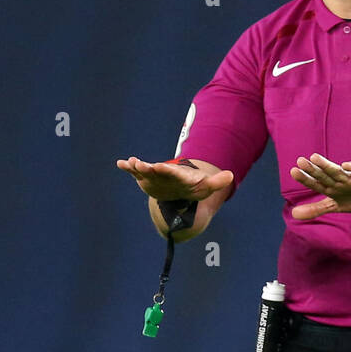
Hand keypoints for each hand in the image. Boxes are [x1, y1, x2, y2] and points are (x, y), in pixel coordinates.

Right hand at [116, 156, 233, 235]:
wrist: (181, 188)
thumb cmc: (193, 187)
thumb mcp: (206, 187)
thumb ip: (217, 182)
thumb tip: (231, 175)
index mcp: (178, 176)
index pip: (173, 174)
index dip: (168, 171)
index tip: (160, 167)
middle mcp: (164, 173)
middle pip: (156, 170)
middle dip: (148, 167)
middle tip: (139, 164)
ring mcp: (154, 174)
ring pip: (143, 170)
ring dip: (136, 166)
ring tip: (129, 162)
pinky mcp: (145, 178)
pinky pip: (135, 172)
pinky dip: (127, 167)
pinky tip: (119, 163)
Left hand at [290, 154, 350, 218]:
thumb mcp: (335, 205)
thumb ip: (315, 209)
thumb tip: (293, 214)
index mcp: (331, 188)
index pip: (316, 183)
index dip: (306, 178)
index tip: (293, 171)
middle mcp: (339, 182)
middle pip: (325, 175)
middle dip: (313, 169)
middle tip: (300, 160)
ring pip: (338, 172)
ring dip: (327, 165)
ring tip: (315, 157)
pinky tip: (345, 165)